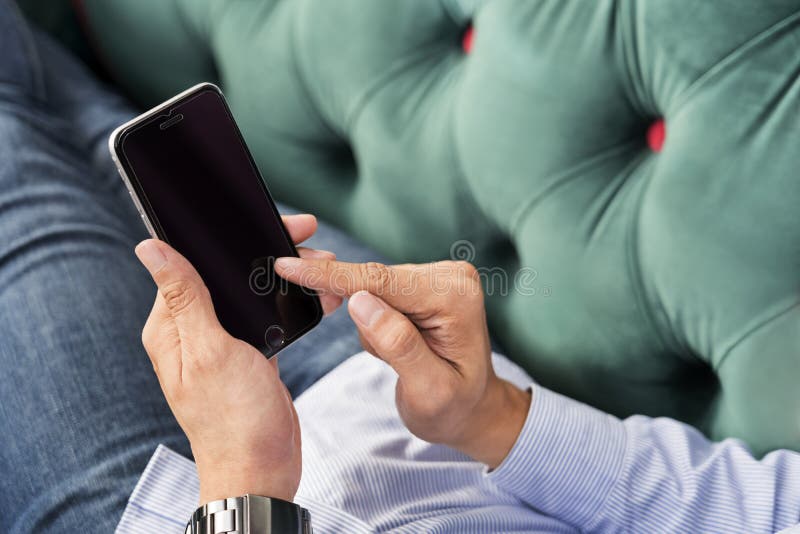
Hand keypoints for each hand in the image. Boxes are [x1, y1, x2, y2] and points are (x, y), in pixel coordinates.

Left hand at [135, 214, 337, 504]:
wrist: (262, 469)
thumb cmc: (232, 419)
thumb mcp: (210, 351)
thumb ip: (185, 297)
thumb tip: (149, 248)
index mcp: (172, 326)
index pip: (192, 264)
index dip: (230, 238)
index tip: (271, 222)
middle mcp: (194, 331)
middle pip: (226, 274)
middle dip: (268, 254)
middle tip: (309, 242)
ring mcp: (222, 344)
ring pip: (251, 293)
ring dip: (284, 278)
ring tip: (322, 268)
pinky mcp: (248, 356)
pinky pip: (266, 317)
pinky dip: (289, 304)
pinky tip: (315, 297)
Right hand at [274, 258, 530, 467]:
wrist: (472, 408)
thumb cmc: (454, 406)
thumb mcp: (429, 390)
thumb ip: (397, 344)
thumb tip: (360, 301)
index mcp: (454, 296)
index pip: (379, 280)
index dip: (329, 275)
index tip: (286, 265)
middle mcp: (449, 276)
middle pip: (373, 281)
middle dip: (360, 317)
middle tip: (383, 357)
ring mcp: (436, 277)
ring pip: (371, 289)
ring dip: (372, 327)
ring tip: (400, 360)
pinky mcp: (423, 284)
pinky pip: (377, 295)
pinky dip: (376, 323)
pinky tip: (399, 348)